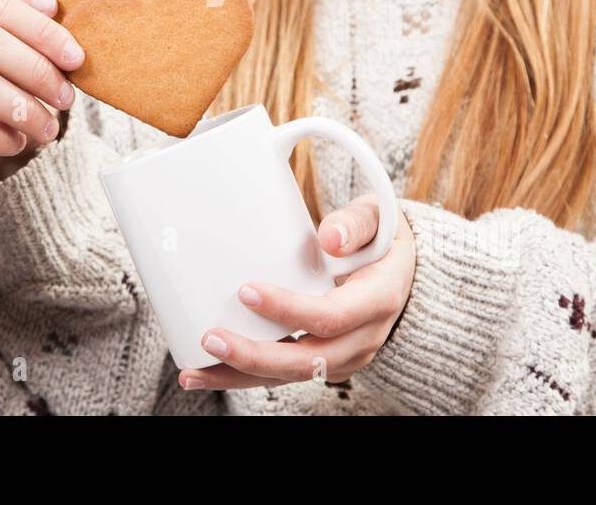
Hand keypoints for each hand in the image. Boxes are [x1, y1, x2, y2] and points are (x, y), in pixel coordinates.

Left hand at [177, 195, 415, 390]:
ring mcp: (343, 356)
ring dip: (240, 377)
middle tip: (211, 338)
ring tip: (193, 372)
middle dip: (255, 356)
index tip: (247, 290)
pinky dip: (243, 377)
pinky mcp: (323, 362)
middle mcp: (362, 338)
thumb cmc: (381, 239)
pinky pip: (282, 376)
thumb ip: (355, 222)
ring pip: (290, 377)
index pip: (331, 317)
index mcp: (377, 301)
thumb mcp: (379, 218)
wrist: (402, 271)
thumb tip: (329, 237)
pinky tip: (206, 372)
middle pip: (307, 362)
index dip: (289, 310)